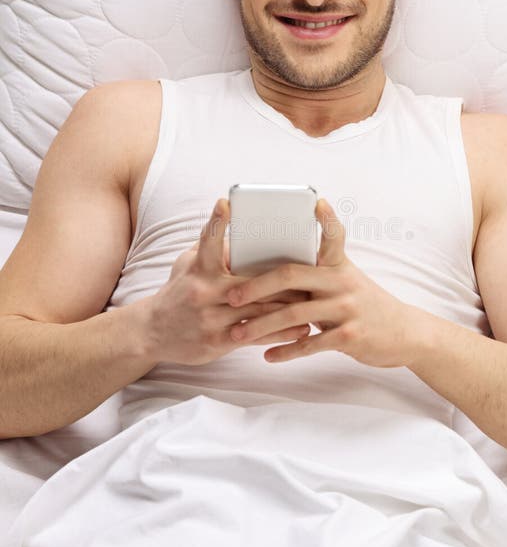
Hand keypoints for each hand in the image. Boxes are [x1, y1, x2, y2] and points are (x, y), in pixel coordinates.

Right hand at [142, 199, 311, 364]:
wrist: (152, 333)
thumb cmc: (178, 292)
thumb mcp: (187, 265)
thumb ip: (212, 250)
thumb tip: (242, 236)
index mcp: (198, 268)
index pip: (208, 241)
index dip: (217, 222)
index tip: (226, 203)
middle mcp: (203, 291)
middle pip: (252, 282)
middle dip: (284, 279)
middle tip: (312, 271)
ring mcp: (210, 319)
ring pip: (259, 310)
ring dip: (290, 306)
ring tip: (315, 300)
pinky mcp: (217, 342)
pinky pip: (256, 336)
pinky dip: (282, 333)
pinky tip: (302, 329)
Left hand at [226, 199, 418, 366]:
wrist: (404, 333)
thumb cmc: (364, 303)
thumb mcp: (346, 281)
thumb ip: (317, 273)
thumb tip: (273, 270)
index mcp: (338, 265)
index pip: (333, 235)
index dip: (326, 218)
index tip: (316, 202)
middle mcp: (342, 282)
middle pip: (291, 277)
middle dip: (256, 287)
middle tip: (230, 297)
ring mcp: (347, 309)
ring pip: (294, 315)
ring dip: (261, 326)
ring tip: (238, 334)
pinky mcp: (350, 336)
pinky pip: (311, 344)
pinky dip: (286, 350)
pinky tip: (268, 356)